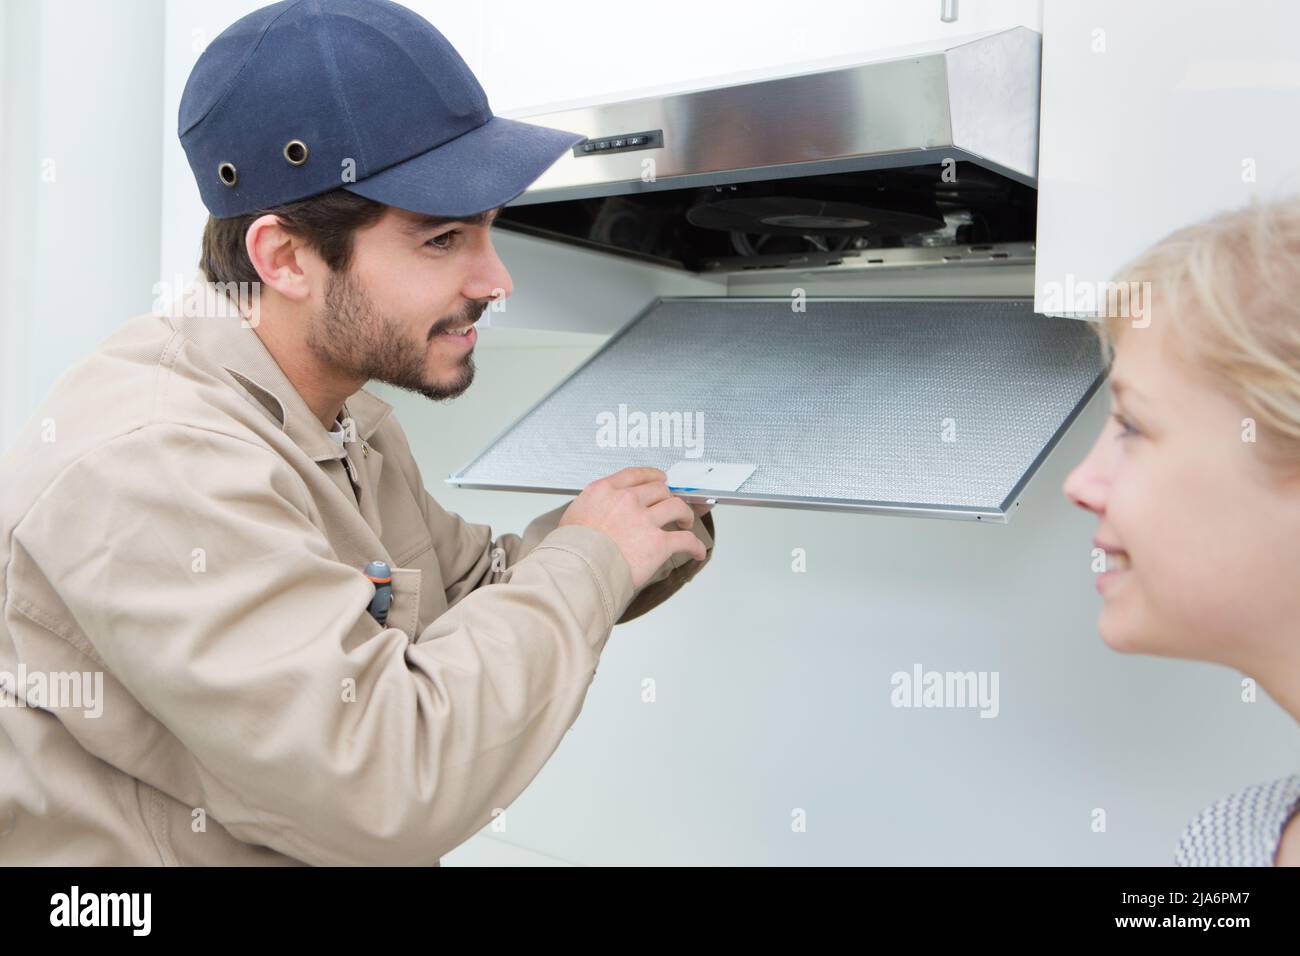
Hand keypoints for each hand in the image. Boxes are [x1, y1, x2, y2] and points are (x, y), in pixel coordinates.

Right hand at [559, 466, 706, 589]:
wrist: (576, 571)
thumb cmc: (570, 551)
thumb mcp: (573, 516)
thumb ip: (592, 508)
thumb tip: (598, 515)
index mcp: (604, 491)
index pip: (635, 475)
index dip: (652, 476)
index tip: (659, 479)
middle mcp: (627, 500)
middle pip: (659, 489)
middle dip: (668, 497)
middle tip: (671, 505)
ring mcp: (644, 520)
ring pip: (677, 507)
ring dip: (685, 515)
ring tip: (686, 523)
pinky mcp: (658, 543)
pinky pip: (686, 540)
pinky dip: (695, 545)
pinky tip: (697, 550)